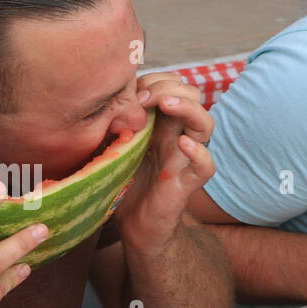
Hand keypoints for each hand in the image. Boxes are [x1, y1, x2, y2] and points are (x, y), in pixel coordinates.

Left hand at [114, 73, 214, 255]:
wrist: (133, 228)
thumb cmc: (123, 185)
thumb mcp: (111, 147)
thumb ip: (111, 124)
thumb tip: (99, 98)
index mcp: (161, 124)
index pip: (173, 85)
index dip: (156, 79)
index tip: (131, 90)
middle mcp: (176, 136)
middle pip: (193, 95)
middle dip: (168, 87)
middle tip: (141, 98)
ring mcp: (184, 159)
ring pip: (206, 123)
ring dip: (188, 108)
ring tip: (166, 105)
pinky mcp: (186, 184)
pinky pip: (207, 165)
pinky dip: (199, 152)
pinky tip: (182, 144)